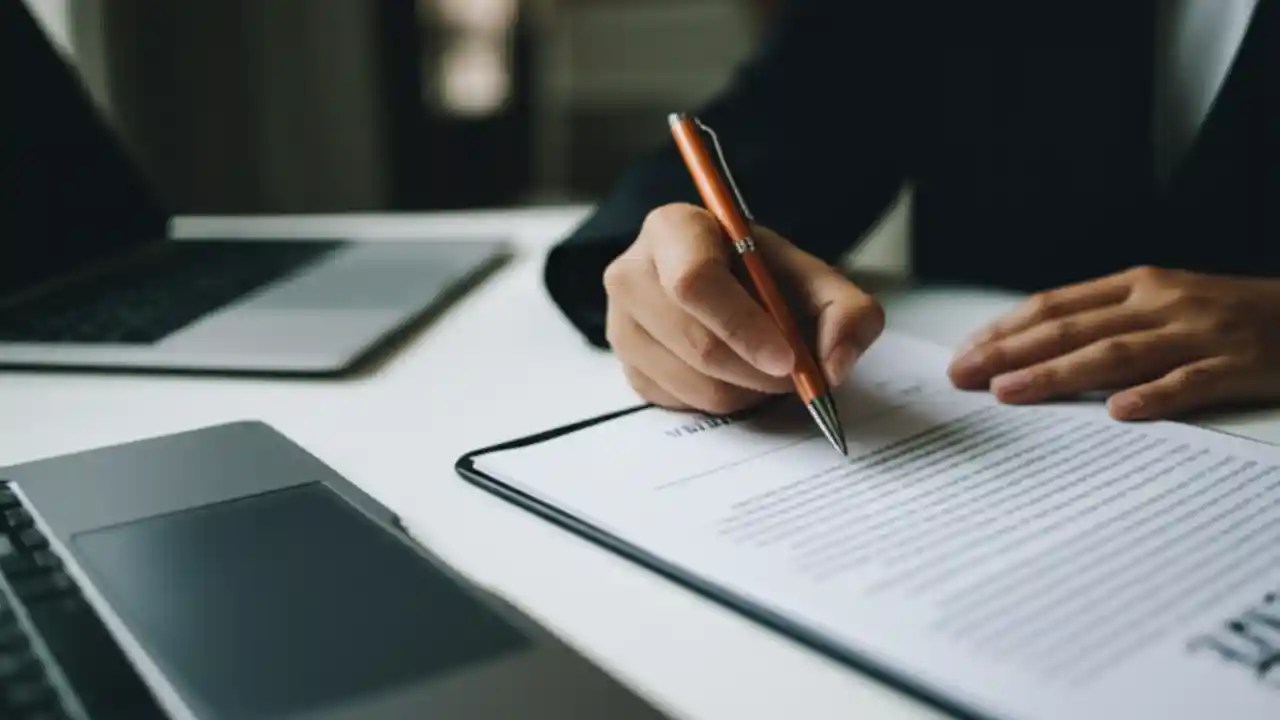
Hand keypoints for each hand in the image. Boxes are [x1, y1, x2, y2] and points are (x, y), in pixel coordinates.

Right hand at [604, 203, 884, 413]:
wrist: (723, 285)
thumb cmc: (761, 276)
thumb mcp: (813, 277)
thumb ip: (847, 312)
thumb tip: (835, 366)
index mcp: (673, 229)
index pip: (694, 281)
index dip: (743, 326)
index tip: (788, 358)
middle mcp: (631, 273)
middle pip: (697, 342)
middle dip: (758, 370)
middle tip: (796, 375)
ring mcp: (619, 324)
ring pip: (693, 383)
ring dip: (746, 391)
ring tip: (767, 370)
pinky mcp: (625, 367)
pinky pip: (681, 404)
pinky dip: (722, 401)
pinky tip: (735, 375)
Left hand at [948, 266, 1279, 419]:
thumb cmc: (1232, 315)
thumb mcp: (1166, 303)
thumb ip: (1108, 321)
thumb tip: (1035, 348)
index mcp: (1139, 286)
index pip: (1055, 306)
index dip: (1006, 329)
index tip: (964, 353)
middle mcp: (1162, 303)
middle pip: (1072, 329)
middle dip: (1010, 352)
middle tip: (962, 376)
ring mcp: (1200, 334)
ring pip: (1115, 354)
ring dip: (1057, 373)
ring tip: (1010, 392)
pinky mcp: (1239, 365)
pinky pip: (1190, 381)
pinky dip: (1154, 395)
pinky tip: (1118, 411)